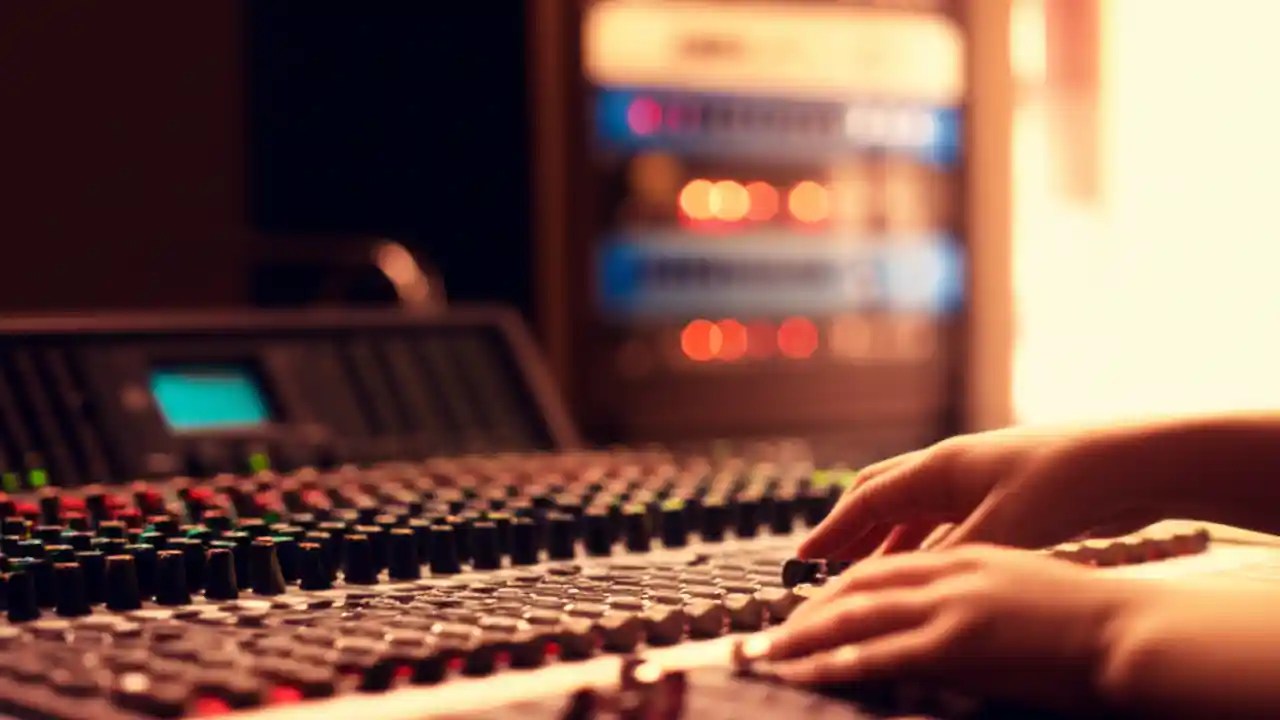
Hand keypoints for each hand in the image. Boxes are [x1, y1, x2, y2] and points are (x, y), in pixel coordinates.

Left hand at [747, 546, 1142, 714]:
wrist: (1131, 630)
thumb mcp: (1025, 593)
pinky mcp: (959, 641)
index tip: (810, 610)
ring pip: (858, 615)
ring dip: (807, 636)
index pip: (885, 569)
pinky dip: (838, 662)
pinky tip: (808, 672)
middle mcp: (951, 572)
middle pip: (859, 586)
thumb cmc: (1092, 622)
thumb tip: (958, 623)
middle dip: (810, 612)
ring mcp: (952, 605)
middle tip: (772, 636)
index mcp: (967, 557)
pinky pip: (882, 653)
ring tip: (770, 655)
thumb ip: (982, 600)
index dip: (840, 589)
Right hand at [798, 425, 1171, 561]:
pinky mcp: (1003, 499)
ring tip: (866, 576)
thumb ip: (950, 558)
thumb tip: (908, 587)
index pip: (868, 497)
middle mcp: (952, 469)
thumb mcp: (1003, 527)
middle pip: (883, 497)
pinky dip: (924, 548)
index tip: (804, 556)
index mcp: (941, 465)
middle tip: (825, 563)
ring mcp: (976, 482)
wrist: (1131, 464)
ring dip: (887, 543)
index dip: (833, 529)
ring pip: (914, 514)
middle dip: (851, 530)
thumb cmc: (1067, 484)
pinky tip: (925, 572)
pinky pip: (945, 525)